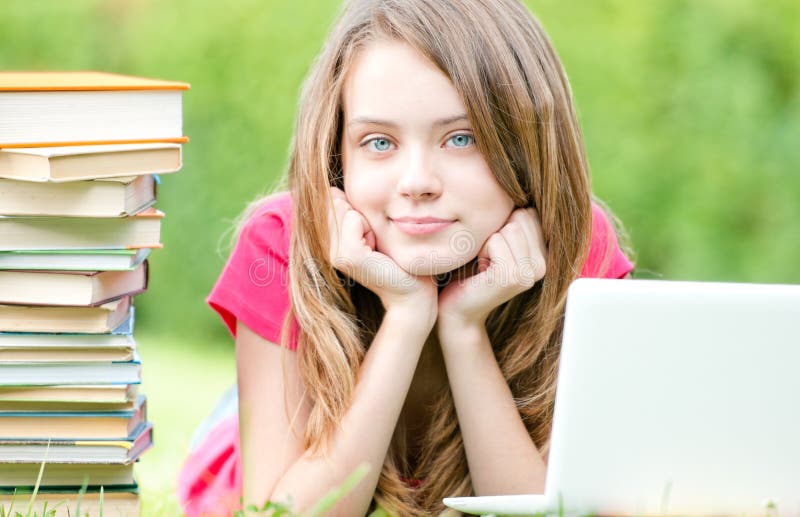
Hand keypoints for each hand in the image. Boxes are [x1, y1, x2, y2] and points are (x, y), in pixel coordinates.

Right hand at [327, 187, 437, 317]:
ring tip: (377, 245)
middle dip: (360, 212)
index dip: (354, 207)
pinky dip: (370, 228)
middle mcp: (326, 249)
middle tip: (375, 240)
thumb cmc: (398, 260)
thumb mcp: (372, 230)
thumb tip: (333, 189)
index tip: (370, 234)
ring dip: (367, 221)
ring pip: (344, 208)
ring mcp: (334, 254)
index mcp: (329, 242)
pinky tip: (377, 249)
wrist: (412, 292)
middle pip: (334, 201)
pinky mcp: (347, 257)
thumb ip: (352, 211)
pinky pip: (354, 219)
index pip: (329, 198)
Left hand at [437, 206, 546, 327]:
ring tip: (484, 264)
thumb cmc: (469, 270)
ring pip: (509, 227)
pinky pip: (495, 240)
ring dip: (487, 242)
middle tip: (487, 259)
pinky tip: (481, 270)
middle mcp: (544, 264)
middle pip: (520, 217)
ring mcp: (532, 273)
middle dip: (495, 232)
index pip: (528, 211)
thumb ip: (512, 219)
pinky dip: (481, 250)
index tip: (494, 251)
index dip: (502, 224)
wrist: (456, 309)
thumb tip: (516, 182)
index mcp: (544, 254)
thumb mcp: (495, 240)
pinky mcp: (515, 277)